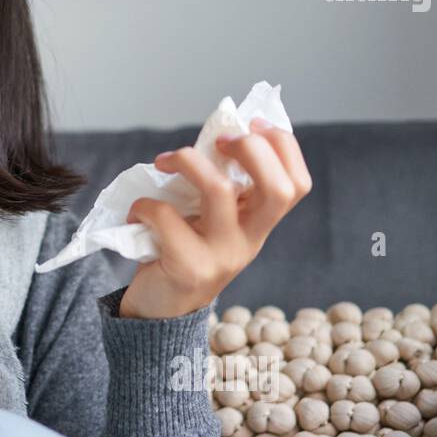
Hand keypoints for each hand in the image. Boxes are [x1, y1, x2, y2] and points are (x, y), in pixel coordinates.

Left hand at [118, 117, 312, 318]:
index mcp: (259, 224)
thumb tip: (215, 135)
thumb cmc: (182, 251)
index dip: (282, 146)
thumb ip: (221, 187)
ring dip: (188, 161)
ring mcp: (223, 256)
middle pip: (278, 189)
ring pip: (220, 190)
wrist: (161, 312)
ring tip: (165, 162)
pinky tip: (138, 213)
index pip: (297, 184)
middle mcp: (250, 241)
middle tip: (214, 142)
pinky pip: (166, 215)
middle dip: (249, 148)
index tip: (249, 125)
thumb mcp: (212, 221)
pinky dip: (145, 204)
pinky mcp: (188, 267)